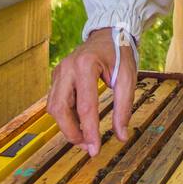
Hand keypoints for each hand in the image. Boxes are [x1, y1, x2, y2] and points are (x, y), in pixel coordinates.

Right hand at [46, 27, 136, 155]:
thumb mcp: (129, 77)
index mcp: (85, 66)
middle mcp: (67, 68)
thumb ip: (124, 106)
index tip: (96, 149)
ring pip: (53, 108)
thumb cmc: (119, 53)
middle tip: (87, 146)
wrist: (108, 34)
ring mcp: (59, 72)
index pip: (85, 107)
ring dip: (67, 126)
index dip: (90, 132)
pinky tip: (80, 123)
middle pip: (60, 109)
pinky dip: (66, 116)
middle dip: (72, 132)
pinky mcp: (57, 77)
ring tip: (85, 137)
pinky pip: (56, 102)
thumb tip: (121, 135)